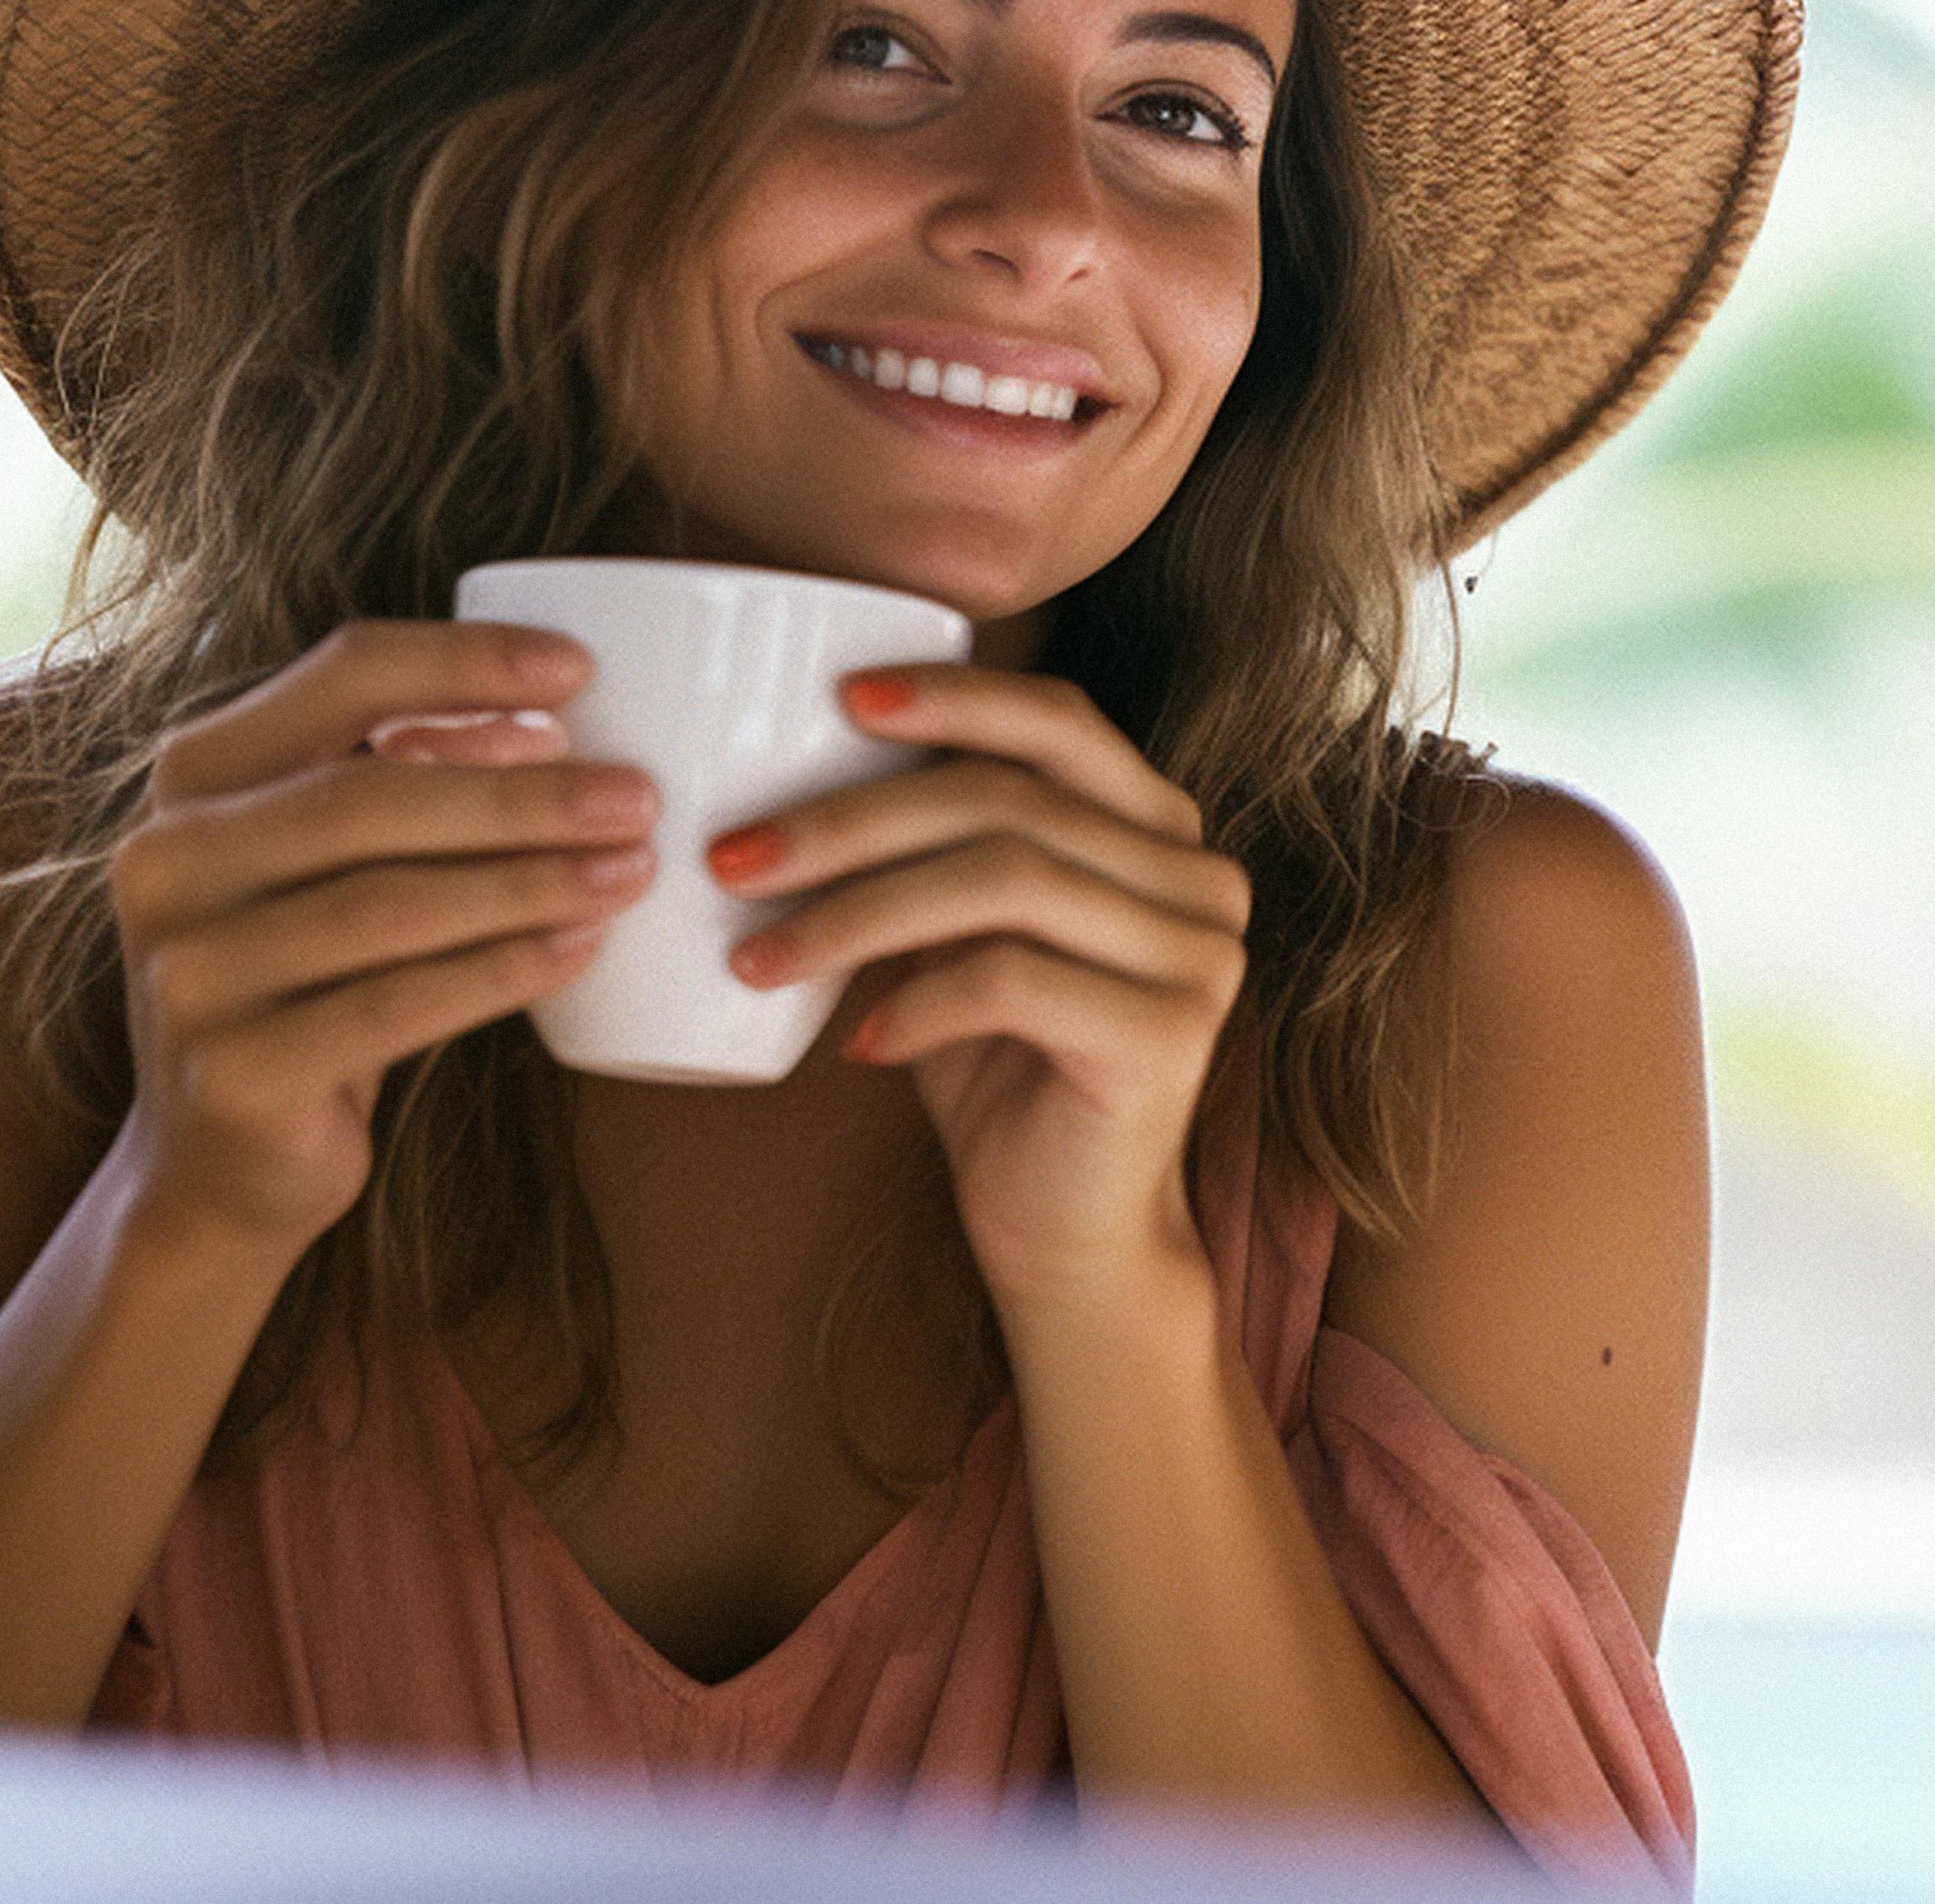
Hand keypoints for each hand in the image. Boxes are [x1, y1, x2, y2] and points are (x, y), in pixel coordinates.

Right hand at [103, 620, 657, 1256]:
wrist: (222, 1164)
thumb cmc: (313, 983)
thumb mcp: (336, 866)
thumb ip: (408, 783)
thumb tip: (550, 724)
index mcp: (193, 777)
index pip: (338, 676)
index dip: (462, 663)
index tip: (579, 668)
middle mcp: (166, 861)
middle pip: (366, 797)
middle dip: (519, 795)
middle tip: (635, 797)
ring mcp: (188, 972)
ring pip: (388, 904)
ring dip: (528, 882)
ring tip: (631, 869)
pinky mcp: (232, 1072)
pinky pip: (394, 1005)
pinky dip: (500, 972)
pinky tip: (581, 949)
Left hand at [715, 666, 1247, 1313]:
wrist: (1070, 1236)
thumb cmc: (1001, 1075)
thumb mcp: (963, 938)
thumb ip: (935, 853)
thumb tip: (798, 767)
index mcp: (1160, 830)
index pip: (1062, 723)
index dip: (955, 698)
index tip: (839, 701)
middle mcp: (1199, 878)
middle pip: (1011, 803)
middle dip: (855, 822)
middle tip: (735, 858)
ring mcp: (1198, 955)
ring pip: (1006, 881)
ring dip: (859, 912)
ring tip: (758, 955)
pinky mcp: (1168, 1035)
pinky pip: (1014, 980)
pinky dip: (917, 1002)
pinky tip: (853, 1042)